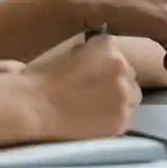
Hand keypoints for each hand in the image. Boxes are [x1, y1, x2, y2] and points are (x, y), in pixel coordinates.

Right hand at [21, 34, 141, 139]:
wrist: (33, 106)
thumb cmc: (43, 78)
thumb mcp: (72, 52)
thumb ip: (93, 54)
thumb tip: (102, 62)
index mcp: (108, 46)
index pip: (119, 56)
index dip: (107, 68)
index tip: (95, 76)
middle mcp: (122, 66)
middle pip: (130, 76)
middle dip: (117, 84)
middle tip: (95, 95)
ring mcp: (124, 94)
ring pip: (133, 98)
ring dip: (119, 101)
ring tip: (96, 109)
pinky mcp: (121, 120)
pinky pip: (126, 118)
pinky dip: (114, 119)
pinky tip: (94, 121)